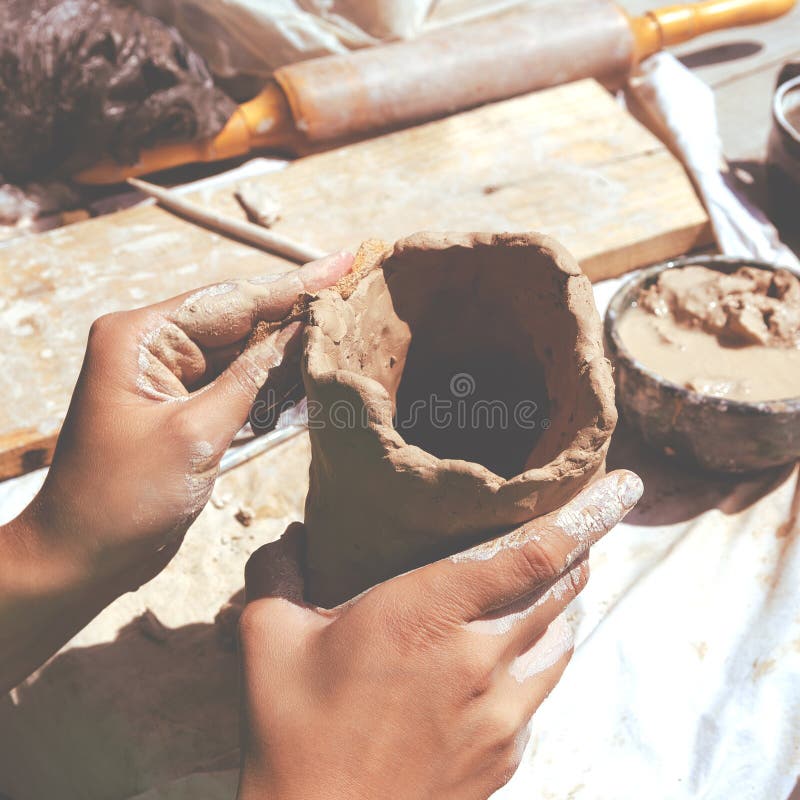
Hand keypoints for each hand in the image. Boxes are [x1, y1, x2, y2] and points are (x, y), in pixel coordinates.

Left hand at [0, 251, 351, 690]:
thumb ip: (250, 381)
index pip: (230, 301)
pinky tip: (312, 371)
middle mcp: (155, 348)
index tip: (340, 264)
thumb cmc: (123, 497)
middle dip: (295, 315)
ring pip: (245, 355)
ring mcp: (172, 380)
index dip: (291, 286)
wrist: (82, 557)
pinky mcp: (186, 410)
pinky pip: (239, 388)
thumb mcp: (195, 435)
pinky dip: (273, 386)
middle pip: (241, 322)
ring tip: (343, 329)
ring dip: (290, 352)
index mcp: (142, 337)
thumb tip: (296, 335)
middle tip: (352, 292)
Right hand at [237, 470, 641, 799]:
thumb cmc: (293, 734)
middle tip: (584, 538)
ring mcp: (500, 714)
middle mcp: (479, 659)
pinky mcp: (504, 756)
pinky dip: (539, 666)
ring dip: (563, 613)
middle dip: (578, 559)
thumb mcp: (268, 640)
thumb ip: (279, 573)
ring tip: (559, 593)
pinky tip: (516, 666)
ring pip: (558, 646)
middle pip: (558, 595)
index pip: (529, 555)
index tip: (620, 489)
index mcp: (427, 615)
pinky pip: (537, 695)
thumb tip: (291, 539)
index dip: (582, 518)